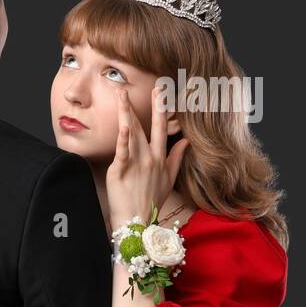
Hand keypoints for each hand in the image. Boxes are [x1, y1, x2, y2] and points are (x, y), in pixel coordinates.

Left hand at [106, 86, 188, 228]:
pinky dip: (123, 139)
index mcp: (160, 158)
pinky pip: (122, 152)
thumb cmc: (150, 201)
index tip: (162, 92)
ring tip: (122, 96)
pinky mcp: (119, 171)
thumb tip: (186, 142)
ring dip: (126, 113)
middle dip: (147, 105)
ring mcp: (135, 164)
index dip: (162, 109)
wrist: (137, 221)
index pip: (163, 128)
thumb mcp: (168, 179)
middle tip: (149, 86)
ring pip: (131, 133)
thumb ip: (176, 158)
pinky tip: (123, 126)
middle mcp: (149, 158)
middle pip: (147, 126)